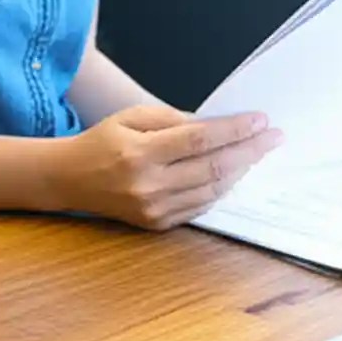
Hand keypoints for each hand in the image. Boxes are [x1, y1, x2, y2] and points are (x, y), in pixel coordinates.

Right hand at [48, 105, 282, 229]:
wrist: (68, 179)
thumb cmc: (103, 141)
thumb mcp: (133, 117)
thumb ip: (175, 120)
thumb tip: (217, 125)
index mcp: (141, 153)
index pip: (201, 140)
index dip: (236, 130)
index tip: (261, 121)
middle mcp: (149, 185)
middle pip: (214, 167)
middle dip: (250, 150)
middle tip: (273, 137)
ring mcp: (154, 209)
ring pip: (212, 190)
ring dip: (240, 170)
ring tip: (257, 153)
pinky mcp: (157, 224)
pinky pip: (200, 206)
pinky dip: (221, 188)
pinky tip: (233, 173)